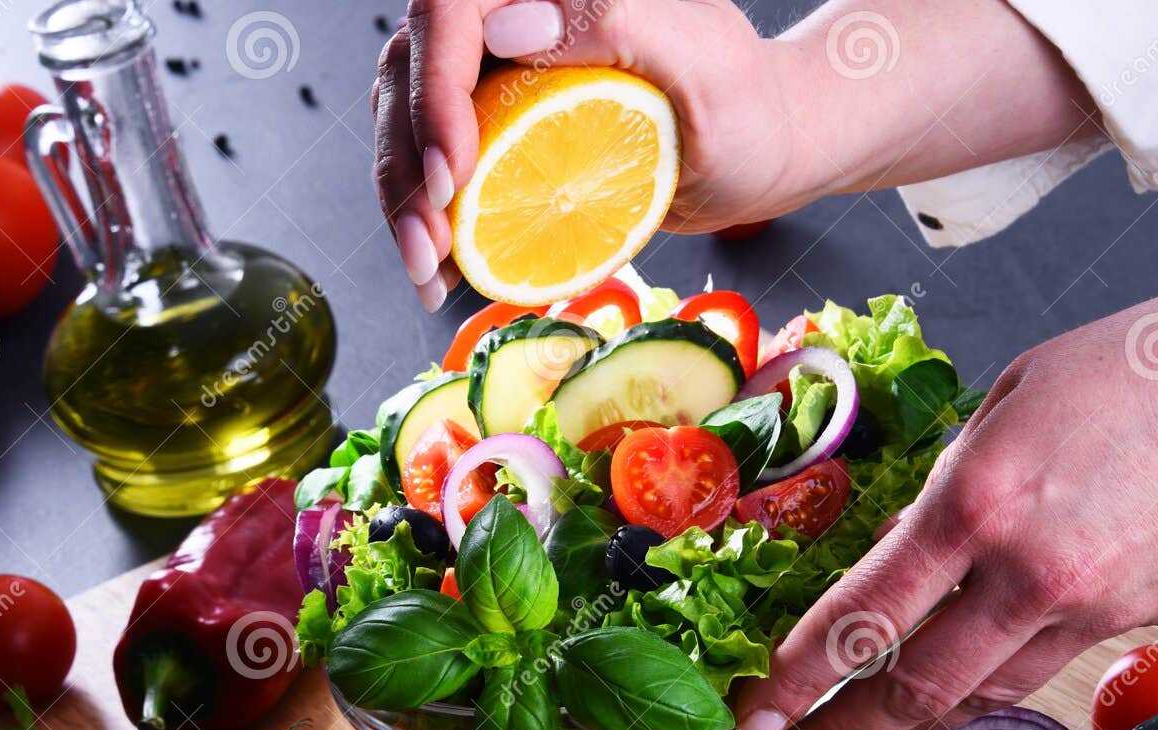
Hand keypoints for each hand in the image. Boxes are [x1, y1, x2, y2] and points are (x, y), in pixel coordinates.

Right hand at [372, 0, 792, 308]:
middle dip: (404, 165)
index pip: (451, 7)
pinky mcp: (494, 127)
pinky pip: (430, 164)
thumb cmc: (746, 108)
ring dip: (401, 200)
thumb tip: (508, 24)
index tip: (452, 175)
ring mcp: (495, 75)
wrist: (756, 152)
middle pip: (410, 70)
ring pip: (404, 120)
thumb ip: (615, 22)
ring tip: (428, 274)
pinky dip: (424, 219)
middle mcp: (514, 17)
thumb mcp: (701, 64)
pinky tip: (440, 273)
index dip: (433, 88)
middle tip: (428, 248)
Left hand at [731, 286, 1157, 729]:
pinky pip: (1039, 674)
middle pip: (913, 689)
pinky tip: (946, 703)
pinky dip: (981, 696)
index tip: (752, 719)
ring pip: (978, 698)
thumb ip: (945, 491)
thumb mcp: (1004, 407)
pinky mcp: (1137, 619)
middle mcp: (1028, 573)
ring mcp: (1089, 607)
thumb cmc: (1131, 367)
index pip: (860, 618)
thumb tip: (901, 548)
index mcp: (976, 503)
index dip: (795, 681)